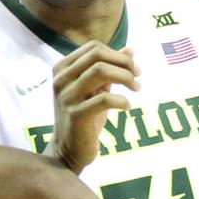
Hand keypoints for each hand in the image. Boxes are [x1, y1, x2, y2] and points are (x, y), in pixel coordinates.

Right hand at [47, 41, 139, 173]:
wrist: (67, 151)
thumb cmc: (84, 118)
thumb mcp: (96, 90)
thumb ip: (110, 69)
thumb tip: (130, 49)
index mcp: (62, 69)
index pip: (94, 47)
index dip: (118, 54)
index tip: (133, 69)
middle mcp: (61, 80)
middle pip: (97, 55)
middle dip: (124, 63)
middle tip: (137, 77)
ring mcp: (66, 97)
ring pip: (100, 71)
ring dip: (125, 77)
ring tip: (136, 89)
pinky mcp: (75, 115)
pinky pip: (104, 99)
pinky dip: (122, 100)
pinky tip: (127, 107)